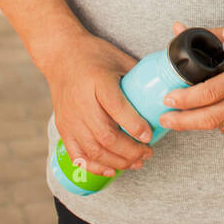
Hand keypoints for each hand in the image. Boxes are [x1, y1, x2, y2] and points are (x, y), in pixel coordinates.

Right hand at [45, 30, 154, 177]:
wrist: (60, 54)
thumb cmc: (93, 54)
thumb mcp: (119, 59)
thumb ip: (138, 77)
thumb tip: (163, 93)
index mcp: (98, 81)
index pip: (116, 107)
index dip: (134, 125)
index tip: (149, 135)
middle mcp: (81, 102)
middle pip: (106, 136)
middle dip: (130, 151)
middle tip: (147, 153)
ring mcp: (70, 118)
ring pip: (93, 150)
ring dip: (117, 162)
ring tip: (136, 162)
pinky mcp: (63, 128)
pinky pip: (78, 154)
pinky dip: (95, 166)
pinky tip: (111, 169)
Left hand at [159, 20, 223, 136]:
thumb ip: (207, 36)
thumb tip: (177, 30)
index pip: (209, 92)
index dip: (184, 99)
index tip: (167, 99)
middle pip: (211, 118)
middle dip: (182, 121)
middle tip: (165, 118)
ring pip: (220, 125)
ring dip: (199, 120)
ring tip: (186, 112)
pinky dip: (220, 121)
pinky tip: (217, 109)